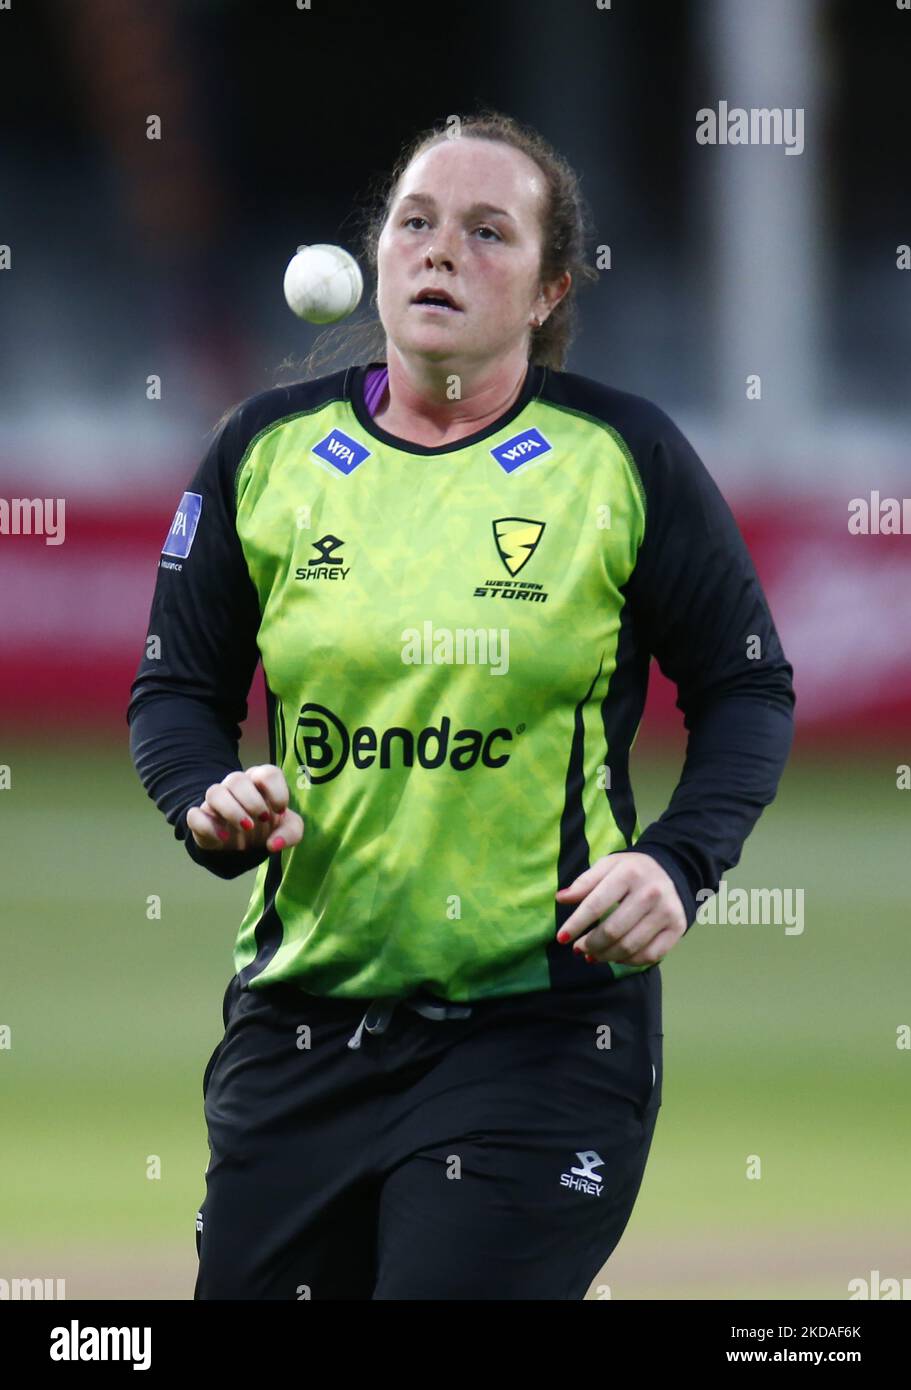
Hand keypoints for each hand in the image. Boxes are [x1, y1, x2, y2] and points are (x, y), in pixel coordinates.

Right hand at [186, 764, 303, 854]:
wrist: (243, 843)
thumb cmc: (267, 826)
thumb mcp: (288, 829)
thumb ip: (290, 833)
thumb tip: (273, 844)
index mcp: (259, 782)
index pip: (267, 773)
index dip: (276, 790)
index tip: (280, 810)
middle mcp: (236, 787)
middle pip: (236, 779)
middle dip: (252, 800)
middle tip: (262, 819)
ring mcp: (216, 802)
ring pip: (214, 792)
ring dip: (231, 810)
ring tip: (246, 827)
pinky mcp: (201, 819)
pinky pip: (194, 815)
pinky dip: (208, 826)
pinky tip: (223, 838)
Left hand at [555, 852, 686, 965]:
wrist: (672, 869)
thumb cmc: (632, 870)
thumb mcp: (607, 866)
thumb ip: (584, 882)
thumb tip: (561, 898)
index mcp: (629, 873)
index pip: (596, 905)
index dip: (576, 924)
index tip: (561, 938)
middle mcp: (650, 893)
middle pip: (613, 931)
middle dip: (590, 944)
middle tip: (578, 948)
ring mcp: (666, 912)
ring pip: (629, 947)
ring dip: (605, 956)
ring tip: (592, 955)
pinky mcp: (677, 928)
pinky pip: (649, 956)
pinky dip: (628, 962)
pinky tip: (616, 958)